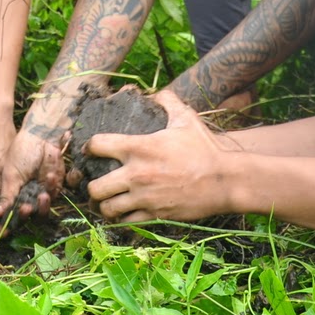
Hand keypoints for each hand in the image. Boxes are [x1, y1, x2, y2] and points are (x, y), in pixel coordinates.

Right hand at [0, 122, 65, 221]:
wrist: (42, 136)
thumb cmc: (21, 152)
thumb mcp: (10, 175)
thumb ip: (5, 196)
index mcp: (9, 193)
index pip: (5, 215)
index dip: (3, 225)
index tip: (2, 231)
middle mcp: (23, 196)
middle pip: (24, 217)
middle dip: (25, 216)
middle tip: (26, 208)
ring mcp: (38, 193)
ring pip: (40, 212)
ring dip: (41, 207)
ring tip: (41, 195)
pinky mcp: (53, 188)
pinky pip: (53, 197)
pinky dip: (51, 188)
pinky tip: (49, 175)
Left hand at [84, 91, 238, 223]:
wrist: (224, 181)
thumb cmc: (205, 148)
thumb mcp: (186, 118)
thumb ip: (167, 101)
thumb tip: (155, 93)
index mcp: (139, 148)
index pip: (97, 145)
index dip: (89, 147)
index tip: (91, 150)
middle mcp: (137, 174)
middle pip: (94, 187)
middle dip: (90, 186)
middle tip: (94, 182)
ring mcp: (144, 198)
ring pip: (108, 209)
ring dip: (103, 206)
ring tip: (105, 201)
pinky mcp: (155, 214)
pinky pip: (127, 222)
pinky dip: (122, 218)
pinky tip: (124, 212)